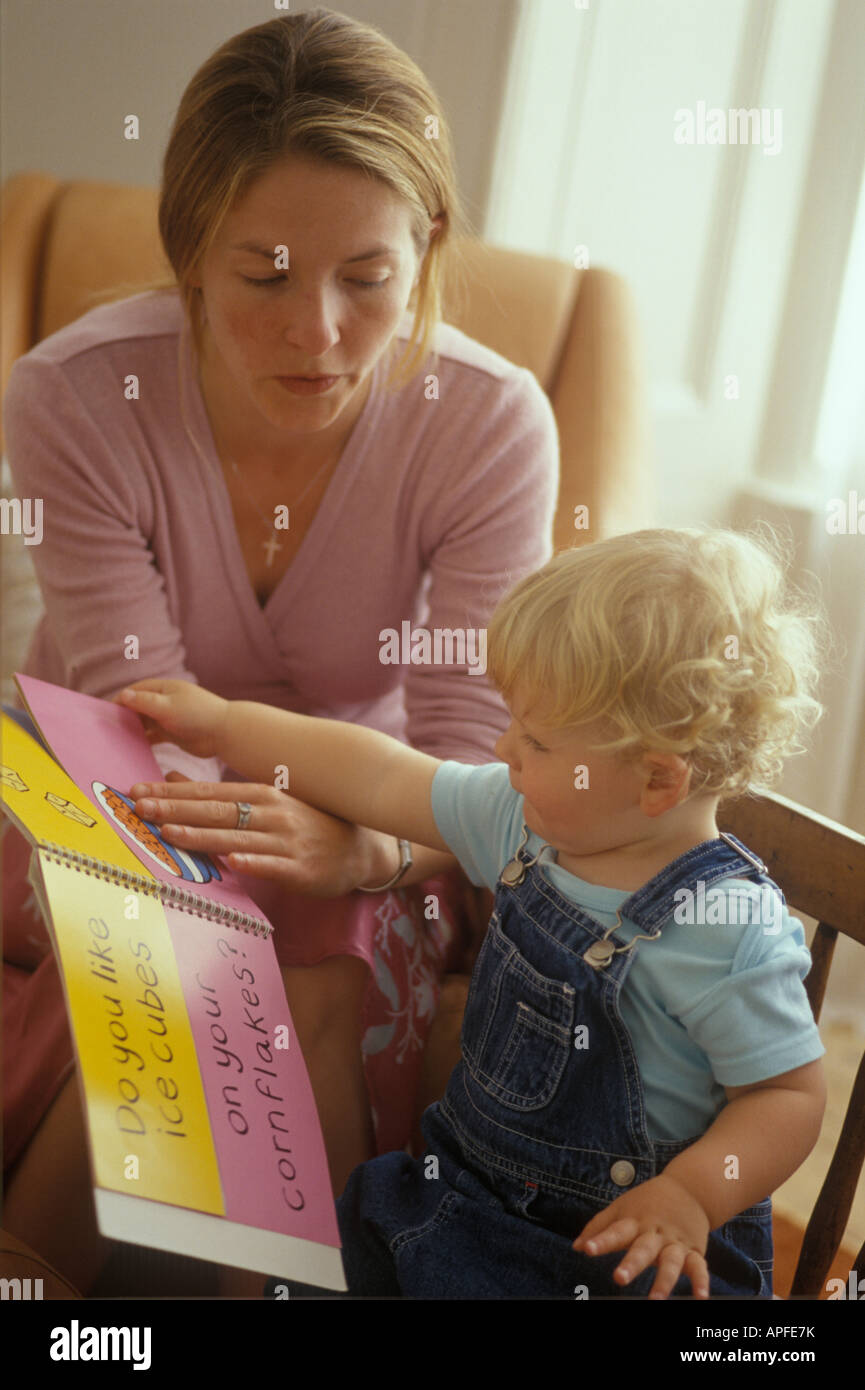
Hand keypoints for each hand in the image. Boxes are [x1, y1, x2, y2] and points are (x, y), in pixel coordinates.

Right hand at [116, 679, 227, 758]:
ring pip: (144, 723)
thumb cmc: (198, 715)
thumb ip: (145, 703)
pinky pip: (153, 736)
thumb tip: (122, 695)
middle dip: (124, 717)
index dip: (120, 700)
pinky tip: (132, 749)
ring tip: (116, 741)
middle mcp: (165, 701)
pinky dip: (143, 741)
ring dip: (133, 730)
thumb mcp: (168, 707)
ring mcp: (168, 717)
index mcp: (164, 689)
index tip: (106, 713)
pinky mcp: (173, 733)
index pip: (136, 691)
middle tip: (107, 730)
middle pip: (138, 707)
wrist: (224, 733)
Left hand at [128, 773, 395, 896]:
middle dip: (176, 809)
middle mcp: (273, 813)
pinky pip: (272, 865)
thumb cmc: (306, 825)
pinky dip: (252, 861)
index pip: (208, 791)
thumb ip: (220, 796)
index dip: (172, 791)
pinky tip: (231, 861)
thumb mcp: (266, 802)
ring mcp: (287, 841)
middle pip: (216, 811)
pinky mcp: (300, 868)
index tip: (137, 790)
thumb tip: (172, 777)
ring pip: (237, 836)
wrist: (359, 849)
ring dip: (202, 836)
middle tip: (140, 808)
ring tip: (169, 833)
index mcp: (262, 794)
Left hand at [572, 1173, 710, 1299]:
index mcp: (635, 1221)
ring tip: (655, 1299)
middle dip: (632, 1263)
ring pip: (670, 1261)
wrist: (690, 1187)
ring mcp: (675, 1242)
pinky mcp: (694, 1251)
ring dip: (664, 1280)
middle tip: (619, 1278)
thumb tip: (576, 1247)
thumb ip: (599, 1227)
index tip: (587, 1249)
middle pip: (643, 1248)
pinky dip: (701, 1282)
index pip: (616, 1231)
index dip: (601, 1240)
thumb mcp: (622, 1207)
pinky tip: (700, 1298)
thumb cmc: (648, 1201)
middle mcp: (655, 1233)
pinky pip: (699, 1267)